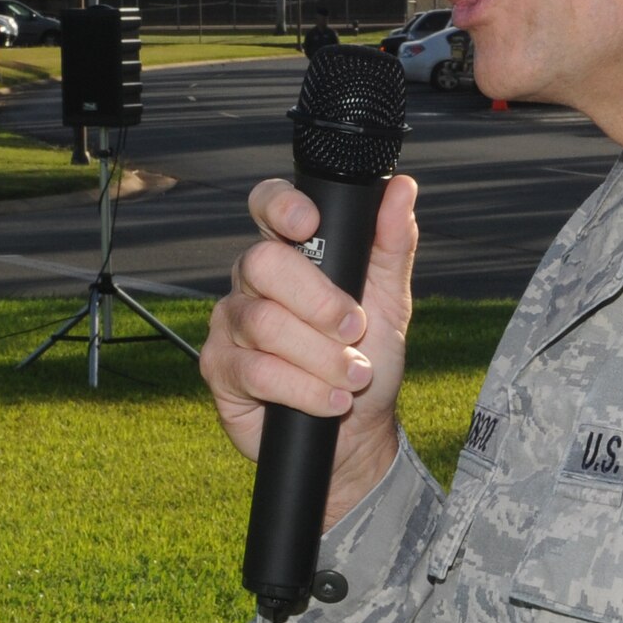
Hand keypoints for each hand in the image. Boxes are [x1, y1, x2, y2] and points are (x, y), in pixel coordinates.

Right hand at [201, 175, 417, 528]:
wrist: (354, 433)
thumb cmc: (367, 359)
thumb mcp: (390, 301)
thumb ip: (392, 245)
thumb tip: (402, 189)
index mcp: (289, 254)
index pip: (266, 206)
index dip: (280, 206)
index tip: (310, 224)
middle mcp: (251, 283)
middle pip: (262, 264)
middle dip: (318, 301)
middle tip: (355, 330)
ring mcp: (229, 325)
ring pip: (263, 324)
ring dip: (320, 356)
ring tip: (353, 376)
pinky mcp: (219, 370)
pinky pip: (256, 371)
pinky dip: (303, 389)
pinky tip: (330, 400)